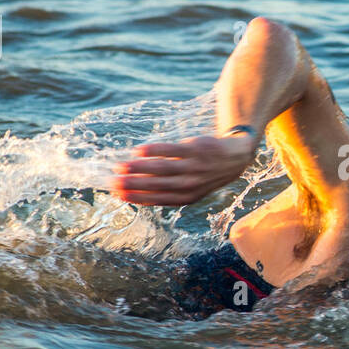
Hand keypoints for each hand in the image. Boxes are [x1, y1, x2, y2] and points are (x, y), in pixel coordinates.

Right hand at [109, 133, 255, 206]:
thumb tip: (137, 194)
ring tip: (121, 166)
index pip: (157, 199)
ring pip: (162, 168)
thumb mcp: (191, 190)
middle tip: (113, 181)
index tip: (117, 194)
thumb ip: (169, 193)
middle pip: (156, 184)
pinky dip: (155, 151)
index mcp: (186, 197)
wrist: (235, 158)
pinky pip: (172, 150)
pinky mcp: (196, 150)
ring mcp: (193, 167)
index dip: (136, 197)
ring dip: (139, 168)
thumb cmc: (206, 175)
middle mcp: (189, 184)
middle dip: (133, 184)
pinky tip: (139, 151)